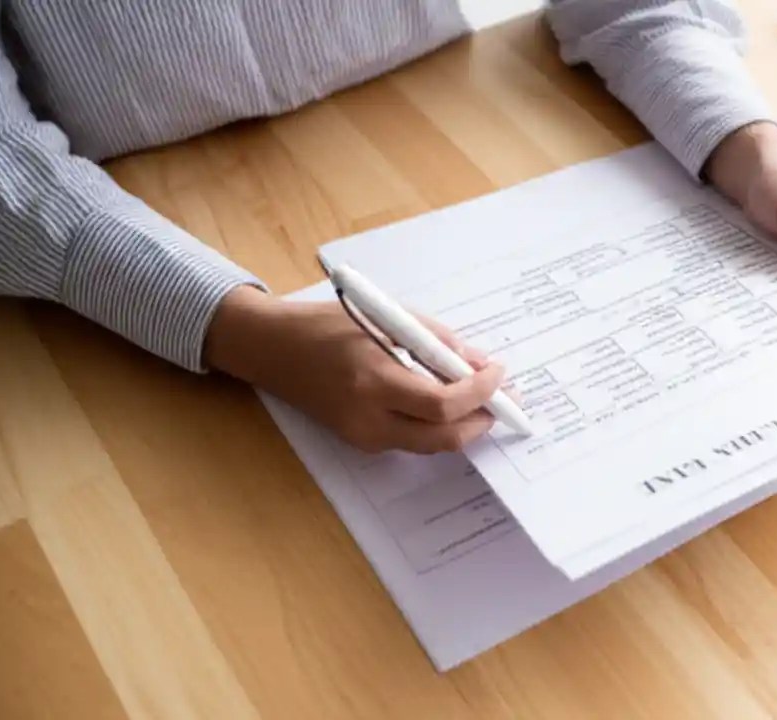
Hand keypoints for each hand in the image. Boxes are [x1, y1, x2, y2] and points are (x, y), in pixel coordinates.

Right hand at [204, 286, 505, 453]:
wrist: (272, 349)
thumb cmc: (326, 325)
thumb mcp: (386, 318)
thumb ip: (436, 342)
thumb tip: (478, 364)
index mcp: (372, 380)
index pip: (442, 404)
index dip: (480, 393)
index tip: (499, 374)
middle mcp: (367, 418)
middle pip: (442, 438)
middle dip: (481, 420)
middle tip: (504, 399)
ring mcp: (362, 437)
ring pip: (430, 444)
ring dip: (463, 425)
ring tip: (482, 398)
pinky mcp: (360, 442)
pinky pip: (411, 440)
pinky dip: (437, 424)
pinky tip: (448, 402)